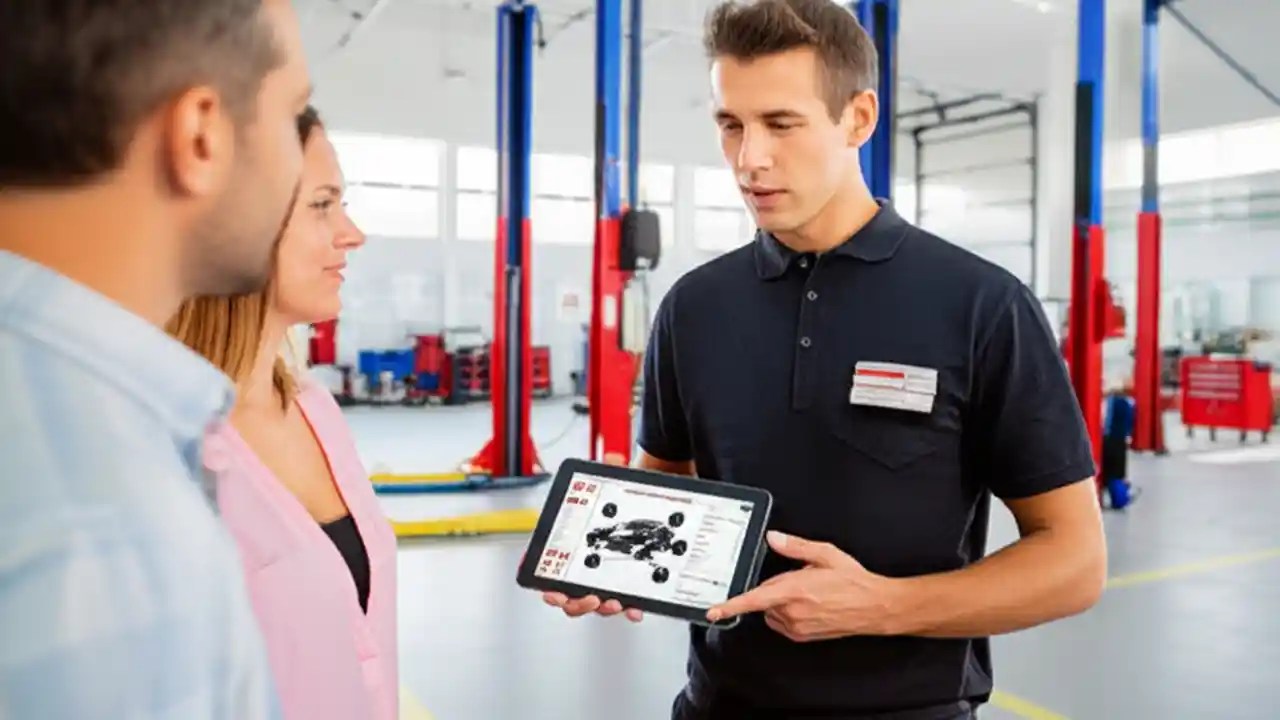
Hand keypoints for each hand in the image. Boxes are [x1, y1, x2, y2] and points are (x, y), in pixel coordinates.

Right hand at [540, 450, 643, 621]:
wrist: (652, 507)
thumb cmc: (623, 500)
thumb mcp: (617, 483)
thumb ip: (612, 470)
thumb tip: (613, 459)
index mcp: (570, 543)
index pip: (546, 564)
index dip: (541, 578)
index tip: (546, 586)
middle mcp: (582, 564)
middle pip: (567, 593)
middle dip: (574, 601)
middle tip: (588, 596)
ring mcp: (602, 577)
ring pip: (591, 603)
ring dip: (600, 608)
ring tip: (614, 602)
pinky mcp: (624, 584)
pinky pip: (621, 603)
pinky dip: (628, 608)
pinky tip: (636, 608)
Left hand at [705, 531, 901, 641]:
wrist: (874, 607)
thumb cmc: (854, 582)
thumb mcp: (825, 554)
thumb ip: (796, 546)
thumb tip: (774, 538)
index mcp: (794, 590)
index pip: (754, 599)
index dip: (731, 606)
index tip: (713, 611)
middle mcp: (793, 612)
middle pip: (765, 598)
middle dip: (777, 586)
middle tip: (802, 578)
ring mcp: (797, 627)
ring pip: (773, 611)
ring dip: (782, 601)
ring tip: (810, 592)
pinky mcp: (803, 636)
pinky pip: (783, 623)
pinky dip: (789, 613)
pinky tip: (811, 604)